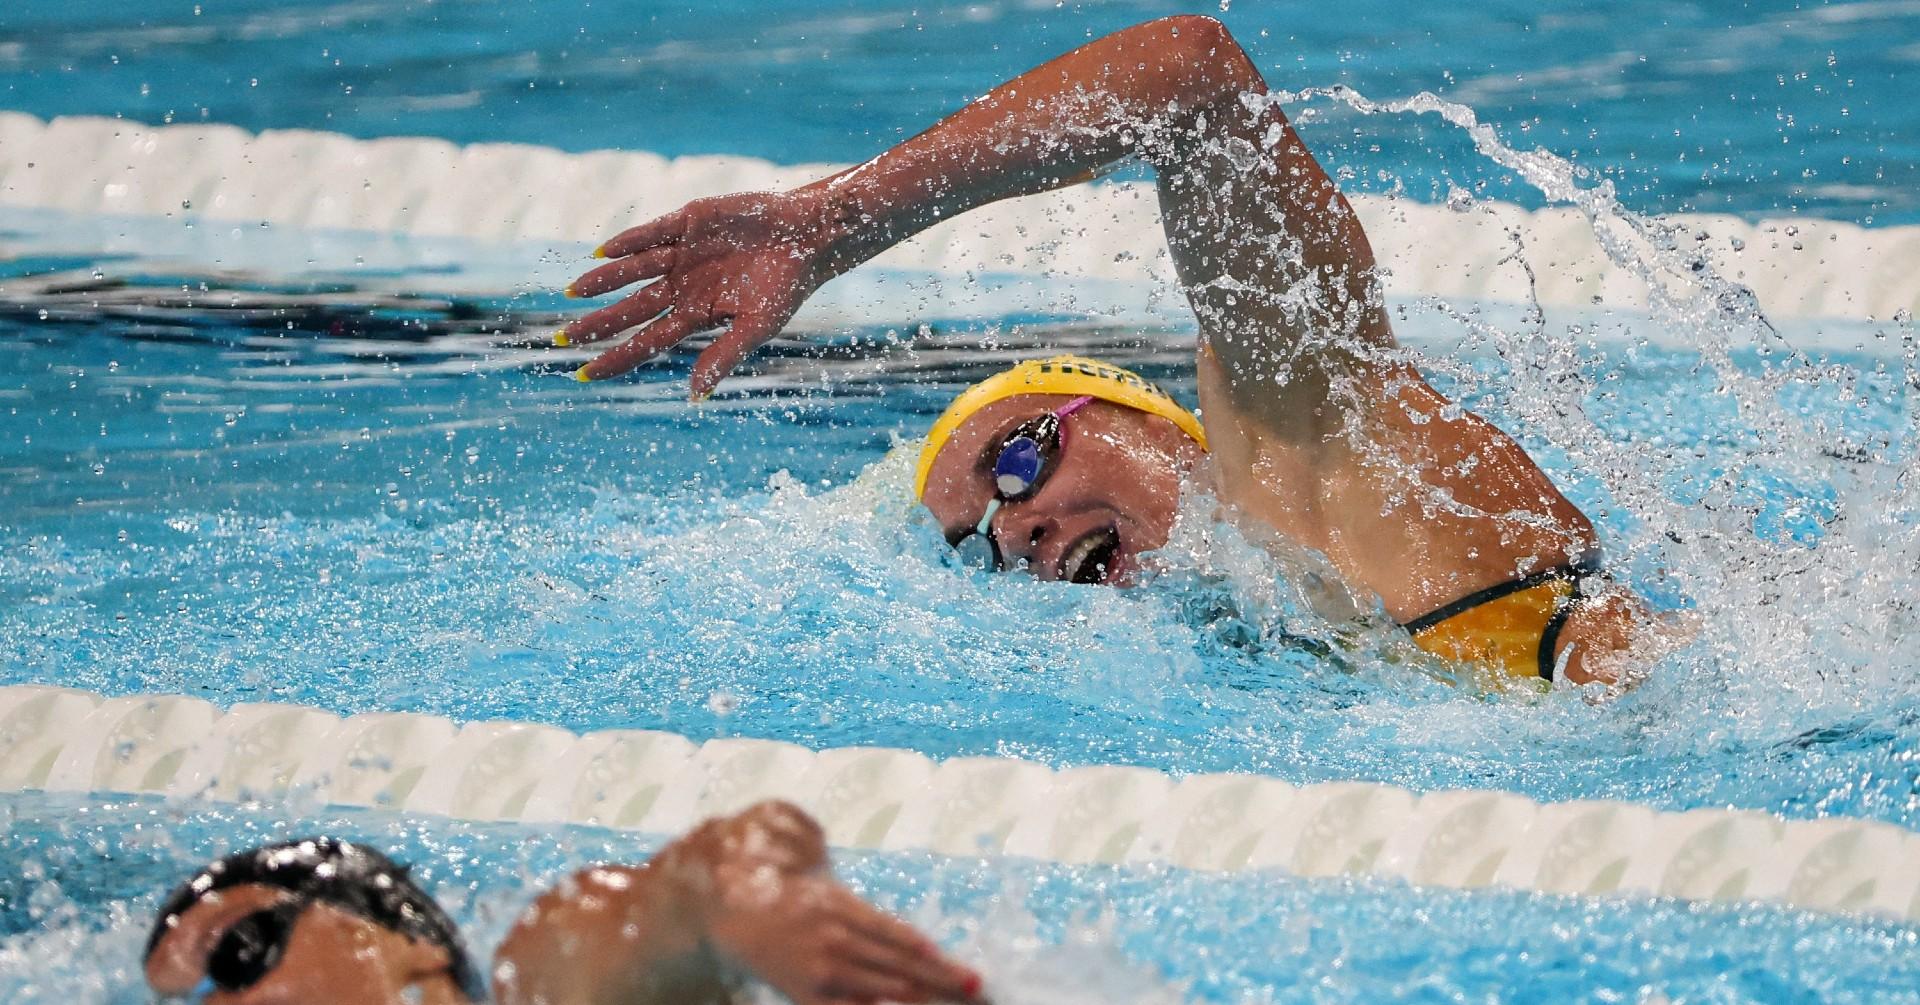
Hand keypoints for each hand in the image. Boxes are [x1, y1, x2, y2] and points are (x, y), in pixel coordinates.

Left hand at [562, 188, 838, 396]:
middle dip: (596, 324)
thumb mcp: (757, 327)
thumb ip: (724, 356)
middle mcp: (681, 287)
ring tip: (572, 293)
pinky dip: (627, 242)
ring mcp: (682, 254)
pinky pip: (651, 233)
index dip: (615, 359)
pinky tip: (601, 252)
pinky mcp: (688, 221)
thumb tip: (696, 396)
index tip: (583, 375)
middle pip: (631, 310)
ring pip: (633, 271)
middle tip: (560, 339)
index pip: (646, 342)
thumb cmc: (787, 285)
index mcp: (696, 315)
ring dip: (604, 282)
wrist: (807, 236)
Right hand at [696, 802, 984, 1004]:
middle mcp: (832, 939)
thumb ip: (836, 868)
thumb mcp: (811, 862)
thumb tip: (850, 869)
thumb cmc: (774, 883)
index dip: (931, 956)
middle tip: (978, 991)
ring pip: (881, 992)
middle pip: (898, 968)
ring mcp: (819, 971)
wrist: (720, 909)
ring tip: (954, 1003)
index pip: (896, 936)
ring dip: (919, 1000)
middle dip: (942, 983)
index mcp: (838, 904)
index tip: (962, 968)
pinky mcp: (803, 994)